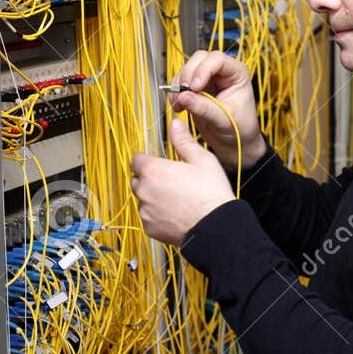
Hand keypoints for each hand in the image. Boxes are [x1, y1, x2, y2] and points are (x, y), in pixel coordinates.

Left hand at [130, 119, 235, 245]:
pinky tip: (175, 213)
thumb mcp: (201, 159)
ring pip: (143, 199)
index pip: (137, 159)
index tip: (159, 163)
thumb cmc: (210, 194)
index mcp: (153, 170)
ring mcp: (146, 211)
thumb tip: (175, 124)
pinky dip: (157, 215)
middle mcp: (144, 191)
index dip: (148, 160)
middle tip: (171, 180)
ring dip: (153, 197)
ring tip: (176, 198)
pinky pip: (148, 218)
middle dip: (149, 178)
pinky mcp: (150, 228)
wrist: (216, 227)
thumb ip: (183, 141)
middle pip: (137, 179)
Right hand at [171, 50, 265, 172]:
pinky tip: (178, 106)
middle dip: (188, 75)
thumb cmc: (239, 129)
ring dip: (179, 85)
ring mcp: (207, 79)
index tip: (195, 87)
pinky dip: (175, 93)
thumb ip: (204, 107)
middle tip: (184, 94)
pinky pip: (179, 82)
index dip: (203, 70)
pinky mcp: (194, 89)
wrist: (233, 143)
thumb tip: (184, 97)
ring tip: (180, 104)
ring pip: (187, 69)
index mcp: (236, 73)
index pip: (217, 59)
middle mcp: (221, 72)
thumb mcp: (224, 119)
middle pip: (199, 59)